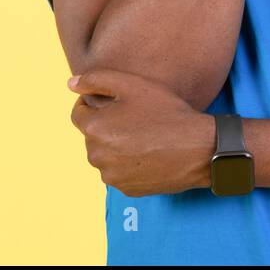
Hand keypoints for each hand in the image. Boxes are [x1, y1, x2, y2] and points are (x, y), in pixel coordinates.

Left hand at [67, 68, 215, 196]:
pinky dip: (128, 164)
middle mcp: (96, 156)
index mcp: (94, 128)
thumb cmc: (166, 113)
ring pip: (105, 156)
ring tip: (144, 136)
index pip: (79, 113)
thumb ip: (96, 80)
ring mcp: (111, 176)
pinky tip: (149, 153)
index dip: (95, 104)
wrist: (198, 149)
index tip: (115, 103)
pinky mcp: (127, 189)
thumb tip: (70, 84)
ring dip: (116, 146)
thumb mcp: (132, 85)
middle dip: (106, 125)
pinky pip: (119, 173)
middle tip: (135, 117)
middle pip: (92, 136)